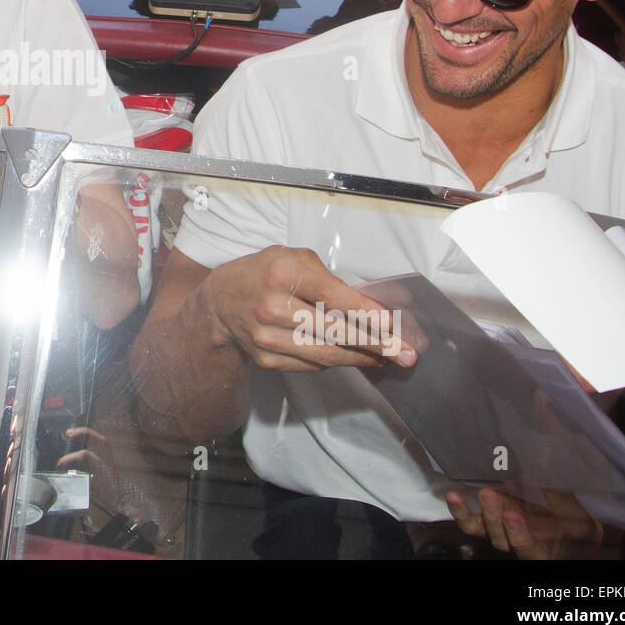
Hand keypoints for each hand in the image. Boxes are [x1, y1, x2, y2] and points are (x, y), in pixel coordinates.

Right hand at [203, 246, 421, 370]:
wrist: (218, 303)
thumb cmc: (264, 273)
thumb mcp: (293, 258)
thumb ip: (329, 278)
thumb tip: (372, 306)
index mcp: (282, 273)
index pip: (330, 295)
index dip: (363, 311)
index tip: (390, 325)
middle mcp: (272, 306)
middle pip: (332, 331)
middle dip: (375, 344)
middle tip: (406, 354)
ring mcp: (267, 337)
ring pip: (325, 354)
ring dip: (361, 358)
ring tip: (389, 359)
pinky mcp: (266, 359)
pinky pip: (311, 365)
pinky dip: (337, 362)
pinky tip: (357, 358)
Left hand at [445, 487, 602, 558]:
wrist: (564, 522)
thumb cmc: (571, 519)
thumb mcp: (570, 509)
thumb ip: (558, 494)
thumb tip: (547, 461)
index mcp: (539, 547)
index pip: (527, 548)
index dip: (519, 535)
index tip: (515, 516)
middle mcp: (515, 542)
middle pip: (500, 538)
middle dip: (493, 516)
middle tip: (489, 494)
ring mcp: (499, 531)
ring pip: (482, 529)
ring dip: (477, 510)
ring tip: (475, 490)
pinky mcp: (487, 521)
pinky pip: (473, 523)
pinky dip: (462, 510)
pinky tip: (454, 496)